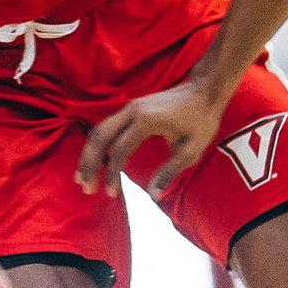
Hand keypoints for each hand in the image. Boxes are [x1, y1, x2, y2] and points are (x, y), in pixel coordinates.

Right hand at [76, 78, 223, 197]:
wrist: (205, 90)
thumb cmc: (202, 120)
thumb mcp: (192, 149)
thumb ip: (171, 171)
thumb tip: (153, 196)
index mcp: (146, 120)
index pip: (120, 150)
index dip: (113, 174)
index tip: (111, 193)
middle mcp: (132, 110)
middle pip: (99, 138)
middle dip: (89, 164)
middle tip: (86, 189)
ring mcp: (130, 107)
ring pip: (99, 131)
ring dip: (89, 154)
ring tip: (82, 179)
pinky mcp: (131, 108)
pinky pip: (107, 127)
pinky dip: (97, 144)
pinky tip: (95, 161)